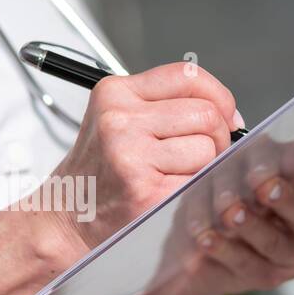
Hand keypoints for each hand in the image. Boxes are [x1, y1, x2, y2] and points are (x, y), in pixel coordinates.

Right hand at [41, 62, 241, 262]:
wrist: (65, 219)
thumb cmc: (98, 173)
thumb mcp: (117, 121)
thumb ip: (164, 106)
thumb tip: (228, 113)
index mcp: (115, 93)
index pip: (187, 75)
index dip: (218, 96)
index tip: (225, 115)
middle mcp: (120, 120)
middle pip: (205, 113)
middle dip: (215, 136)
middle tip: (198, 154)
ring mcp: (131, 156)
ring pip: (207, 148)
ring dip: (203, 166)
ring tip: (173, 175)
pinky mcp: (145, 191)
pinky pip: (199, 180)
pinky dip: (193, 188)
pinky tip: (167, 192)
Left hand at [161, 125, 293, 294]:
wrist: (195, 245)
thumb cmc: (231, 193)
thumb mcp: (245, 166)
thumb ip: (261, 159)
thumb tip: (258, 160)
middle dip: (286, 198)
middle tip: (265, 184)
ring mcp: (291, 255)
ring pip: (273, 243)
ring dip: (250, 226)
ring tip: (230, 212)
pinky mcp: (264, 277)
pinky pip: (243, 262)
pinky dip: (223, 248)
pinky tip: (206, 237)